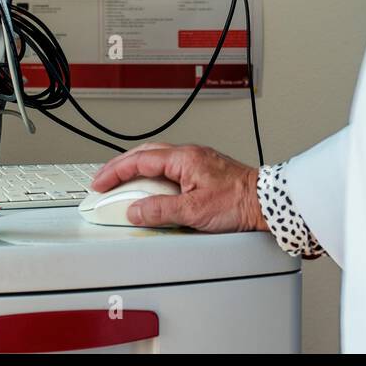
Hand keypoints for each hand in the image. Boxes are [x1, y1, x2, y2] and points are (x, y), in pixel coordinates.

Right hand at [90, 143, 267, 232]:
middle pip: (144, 154)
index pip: (139, 160)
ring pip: (156, 159)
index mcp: (184, 158)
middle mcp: (189, 155)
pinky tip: (150, 188)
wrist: (265, 202)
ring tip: (121, 185)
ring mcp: (196, 161)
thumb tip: (134, 210)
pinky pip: (169, 168)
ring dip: (135, 170)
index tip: (99, 184)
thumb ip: (161, 211)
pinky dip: (152, 176)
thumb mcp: (194, 211)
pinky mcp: (203, 171)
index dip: (115, 172)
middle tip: (103, 182)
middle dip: (120, 167)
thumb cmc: (238, 202)